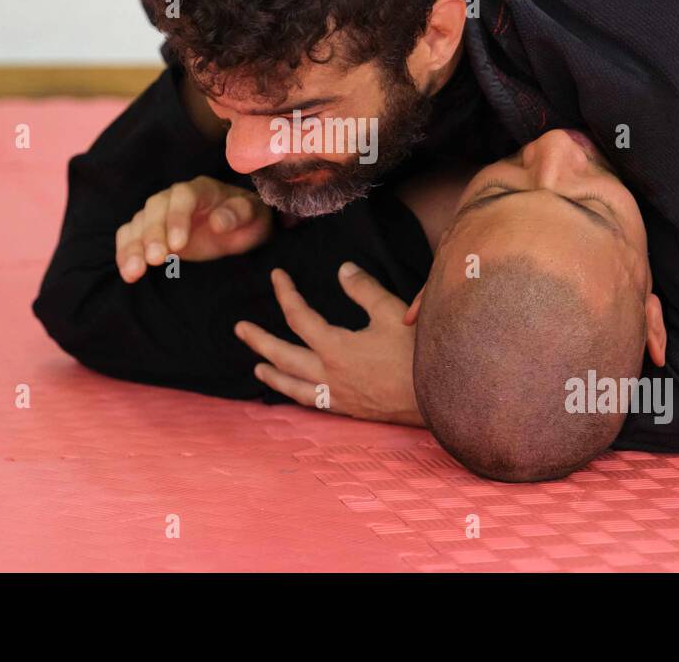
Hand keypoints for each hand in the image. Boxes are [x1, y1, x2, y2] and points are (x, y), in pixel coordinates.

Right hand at [115, 175, 271, 281]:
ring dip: (133, 247)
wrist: (240, 227)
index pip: (183, 197)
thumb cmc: (248, 219)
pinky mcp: (151, 232)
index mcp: (201, 189)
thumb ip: (238, 214)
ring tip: (133, 272)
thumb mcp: (253, 215)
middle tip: (156, 260)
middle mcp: (175, 197)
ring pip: (139, 224)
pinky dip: (125, 253)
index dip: (177, 218)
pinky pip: (131, 237)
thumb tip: (218, 222)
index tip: (178, 244)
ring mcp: (161, 214)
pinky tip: (128, 273)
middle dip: (153, 235)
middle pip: (155, 209)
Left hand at [235, 263, 423, 426]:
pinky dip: (298, 395)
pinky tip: (298, 392)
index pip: (298, 316)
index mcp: (335, 347)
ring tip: (257, 368)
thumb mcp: (392, 312)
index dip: (285, 293)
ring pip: (294, 386)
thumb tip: (342, 270)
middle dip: (259, 340)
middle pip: (283, 356)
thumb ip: (364, 290)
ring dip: (273, 375)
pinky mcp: (351, 409)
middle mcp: (329, 374)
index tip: (276, 276)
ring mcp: (338, 395)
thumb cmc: (417, 353)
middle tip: (240, 329)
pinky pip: (314, 403)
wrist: (438, 397)